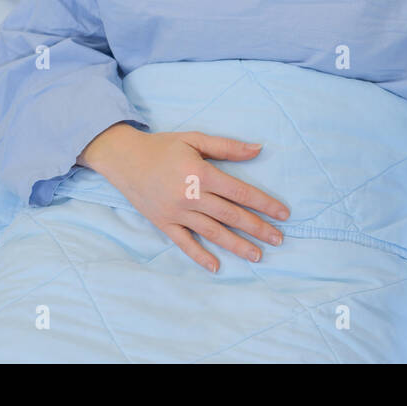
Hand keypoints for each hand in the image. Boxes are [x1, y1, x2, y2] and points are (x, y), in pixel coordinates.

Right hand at [79, 123, 288, 273]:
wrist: (124, 158)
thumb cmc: (163, 147)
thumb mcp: (195, 139)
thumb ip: (227, 146)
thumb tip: (258, 149)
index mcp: (201, 173)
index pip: (240, 192)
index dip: (264, 204)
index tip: (283, 214)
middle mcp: (191, 196)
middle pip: (231, 215)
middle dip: (257, 228)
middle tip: (279, 239)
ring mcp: (176, 212)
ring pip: (212, 232)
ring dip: (236, 245)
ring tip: (257, 255)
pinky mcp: (163, 223)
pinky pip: (184, 243)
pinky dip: (200, 255)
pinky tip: (216, 266)